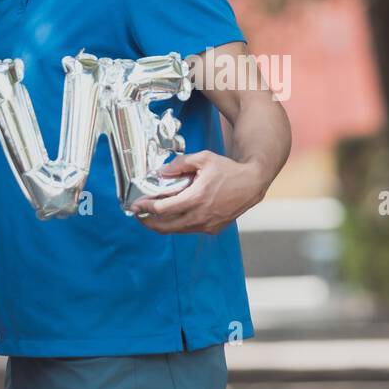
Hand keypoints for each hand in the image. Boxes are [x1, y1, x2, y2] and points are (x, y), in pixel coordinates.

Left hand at [128, 150, 264, 233]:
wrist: (252, 183)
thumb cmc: (228, 170)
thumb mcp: (203, 159)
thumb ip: (180, 164)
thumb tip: (161, 172)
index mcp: (196, 198)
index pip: (162, 208)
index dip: (145, 207)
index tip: (135, 205)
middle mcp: (200, 216)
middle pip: (165, 226)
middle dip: (148, 222)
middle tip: (138, 215)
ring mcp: (207, 225)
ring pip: (177, 230)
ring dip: (162, 225)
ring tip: (152, 216)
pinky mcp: (213, 229)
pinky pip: (190, 229)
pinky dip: (178, 224)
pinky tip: (174, 215)